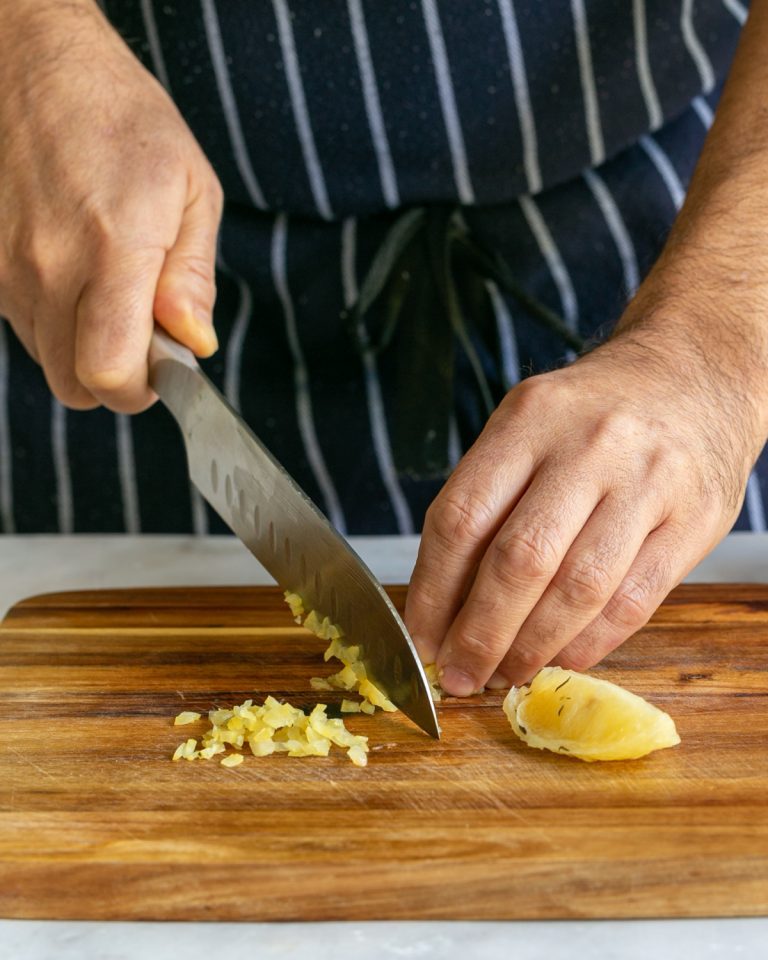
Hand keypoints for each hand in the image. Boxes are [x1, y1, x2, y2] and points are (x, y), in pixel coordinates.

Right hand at [0, 0, 222, 411]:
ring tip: (105, 286)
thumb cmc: (123, 118)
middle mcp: (49, 267)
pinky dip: (52, 317)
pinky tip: (71, 269)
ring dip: (81, 345)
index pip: (109, 372)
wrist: (33, 61)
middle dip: (113, 377)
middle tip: (138, 335)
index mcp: (114, 250)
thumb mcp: (190, 190)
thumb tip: (193, 342)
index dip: (139, 389)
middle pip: (73, 385)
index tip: (160, 371)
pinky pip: (20, 322)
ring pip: (45, 357)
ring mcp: (7, 267)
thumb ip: (192, 278)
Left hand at [405, 295, 767, 695]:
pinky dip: (589, 643)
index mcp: (529, 420)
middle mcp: (589, 446)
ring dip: (532, 647)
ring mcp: (647, 483)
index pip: (463, 517)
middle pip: (520, 560)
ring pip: (578, 589)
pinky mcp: (694, 520)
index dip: (434, 591)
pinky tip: (561, 657)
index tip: (422, 638)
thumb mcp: (527, 426)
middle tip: (458, 675)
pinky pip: (633, 601)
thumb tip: (443, 603)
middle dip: (480, 634)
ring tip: (505, 673)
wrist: (692, 377)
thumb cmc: (590, 415)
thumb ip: (488, 500)